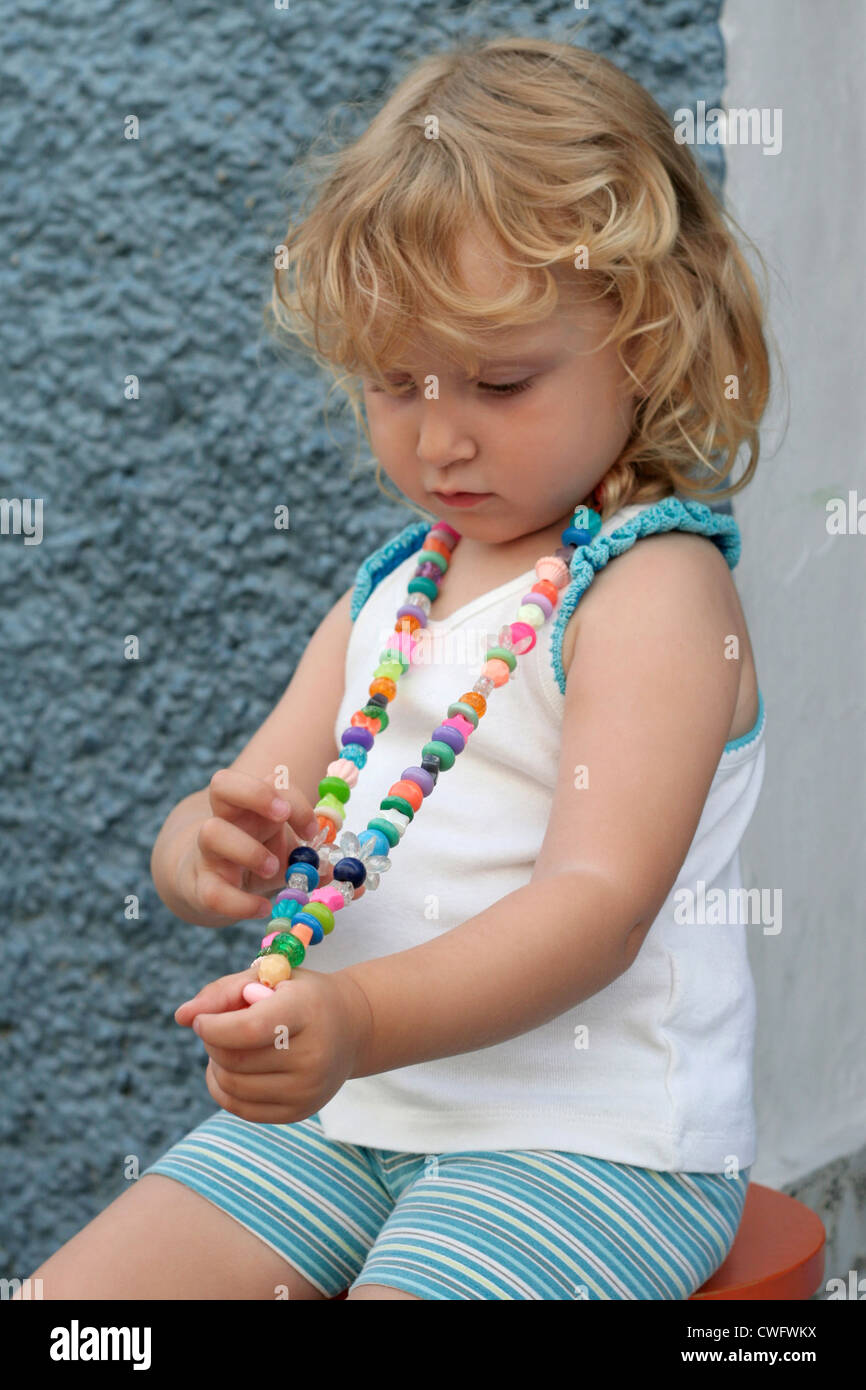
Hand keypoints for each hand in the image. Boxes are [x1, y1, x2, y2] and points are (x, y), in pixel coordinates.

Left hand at [174, 966, 372, 1123]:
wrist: (351, 1027)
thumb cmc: (299, 995)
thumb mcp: (268, 977)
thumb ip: (221, 992)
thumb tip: (181, 1016)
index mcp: (307, 1011)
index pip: (249, 1029)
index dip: (213, 1026)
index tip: (201, 1020)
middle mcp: (313, 1055)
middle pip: (234, 1059)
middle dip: (212, 1042)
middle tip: (218, 1026)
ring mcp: (308, 1089)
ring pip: (231, 1085)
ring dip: (216, 1063)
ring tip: (228, 1045)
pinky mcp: (298, 1112)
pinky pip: (239, 1107)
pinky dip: (222, 1086)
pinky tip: (231, 1067)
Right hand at [176, 768, 328, 923]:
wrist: (212, 886)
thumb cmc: (258, 861)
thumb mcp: (290, 856)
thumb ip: (319, 863)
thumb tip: (354, 881)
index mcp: (252, 806)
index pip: (270, 782)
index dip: (294, 800)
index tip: (313, 830)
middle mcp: (227, 820)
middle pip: (223, 783)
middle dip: (256, 793)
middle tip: (281, 816)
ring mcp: (208, 851)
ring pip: (211, 832)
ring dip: (247, 850)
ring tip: (272, 869)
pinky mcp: (200, 885)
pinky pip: (212, 890)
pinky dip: (241, 903)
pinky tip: (263, 908)